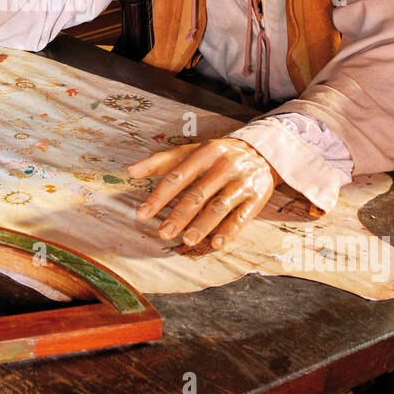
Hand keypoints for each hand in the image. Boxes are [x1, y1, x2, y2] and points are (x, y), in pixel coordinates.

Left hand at [128, 139, 275, 248]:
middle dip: (179, 215)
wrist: (262, 150)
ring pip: (219, 206)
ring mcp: (242, 181)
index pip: (177, 176)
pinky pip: (242, 216)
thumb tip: (131, 171)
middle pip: (198, 193)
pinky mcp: (258, 196)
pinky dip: (228, 231)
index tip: (142, 213)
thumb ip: (162, 161)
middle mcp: (225, 165)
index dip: (159, 196)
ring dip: (202, 225)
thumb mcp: (192, 151)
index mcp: (206, 152)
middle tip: (164, 233)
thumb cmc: (217, 155)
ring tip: (186, 240)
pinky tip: (215, 243)